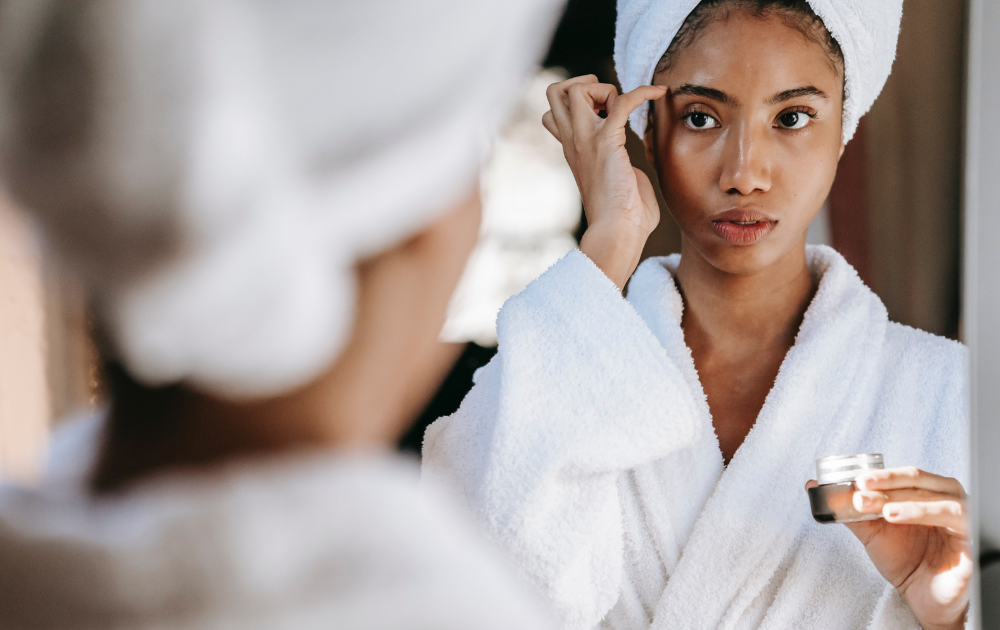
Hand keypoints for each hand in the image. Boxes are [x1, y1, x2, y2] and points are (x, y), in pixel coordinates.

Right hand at [542, 75, 664, 288]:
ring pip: (576, 89)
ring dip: (605, 89)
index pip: (552, 113)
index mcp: (573, 151)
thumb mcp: (615, 184)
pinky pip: (621, 100)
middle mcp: (574, 142)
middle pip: (555, 92)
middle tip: (608, 102)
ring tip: (624, 107)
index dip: (576, 103)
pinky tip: (659, 93)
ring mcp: (586, 140)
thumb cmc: (624, 219)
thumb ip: (619, 169)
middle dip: (584, 85)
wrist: (618, 233)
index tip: (603, 114)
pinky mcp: (607, 142)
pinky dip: (643, 90)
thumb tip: (632, 168)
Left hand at [805, 468, 970, 629]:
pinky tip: (898, 517)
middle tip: (861, 488)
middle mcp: (943, 499)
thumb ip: (847, 509)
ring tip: (881, 509)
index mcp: (922, 492)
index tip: (856, 480)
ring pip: (936, 498)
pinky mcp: (971, 537)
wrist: (922, 595)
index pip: (903, 475)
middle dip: (887, 483)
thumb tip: (813, 486)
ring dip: (904, 500)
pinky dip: (924, 513)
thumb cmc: (903, 559)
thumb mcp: (872, 531)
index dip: (881, 475)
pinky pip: (953, 518)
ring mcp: (958, 517)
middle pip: (919, 480)